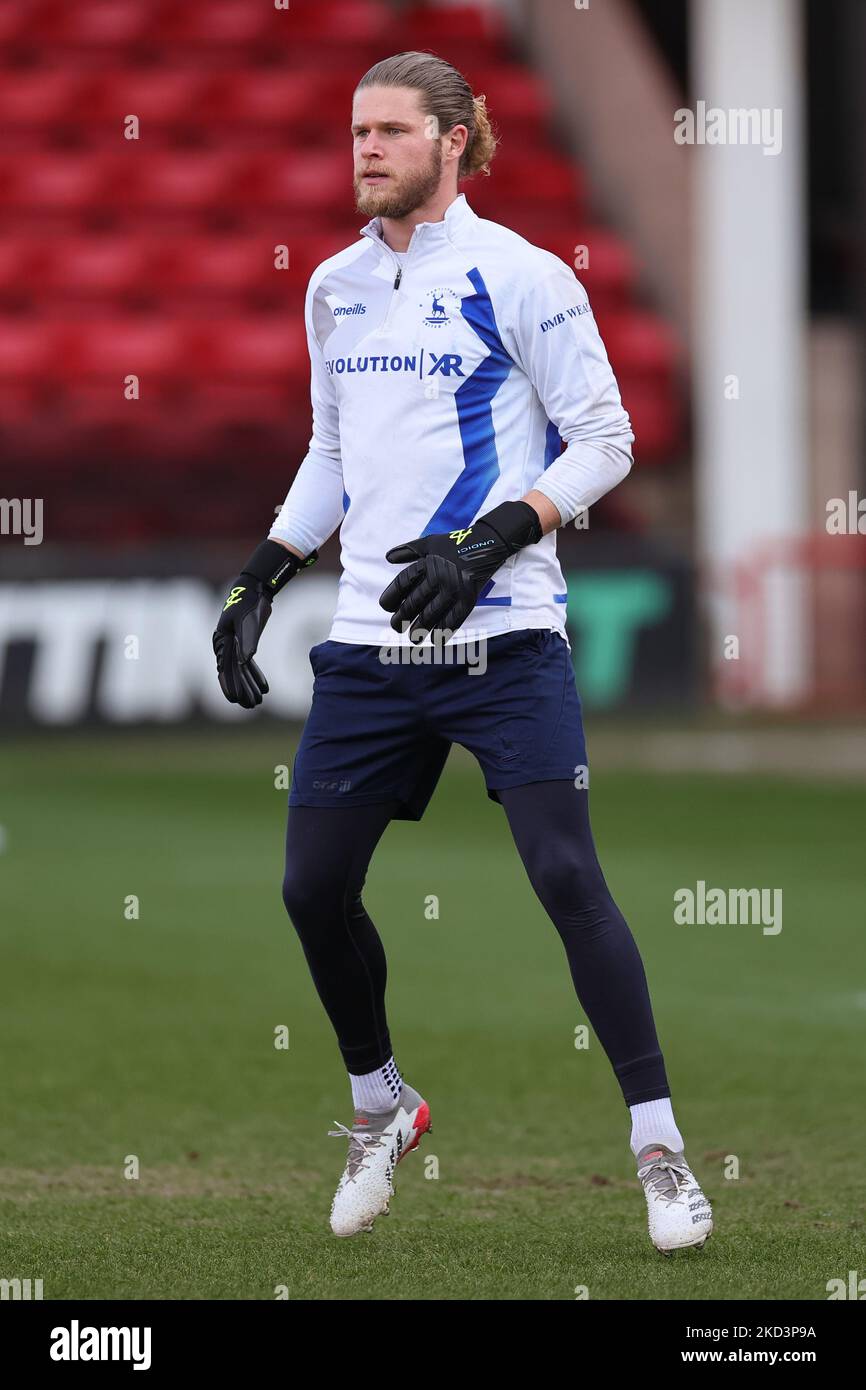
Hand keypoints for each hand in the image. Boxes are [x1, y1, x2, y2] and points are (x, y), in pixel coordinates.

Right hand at [212, 580, 271, 707]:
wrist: (255, 589)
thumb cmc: (250, 603)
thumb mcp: (248, 622)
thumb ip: (247, 641)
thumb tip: (244, 661)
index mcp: (221, 640)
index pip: (225, 667)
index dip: (230, 684)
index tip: (235, 699)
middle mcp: (224, 645)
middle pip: (233, 672)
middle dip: (242, 689)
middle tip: (251, 706)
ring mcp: (234, 645)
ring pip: (241, 670)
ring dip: (249, 685)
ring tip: (258, 701)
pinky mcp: (244, 643)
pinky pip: (248, 663)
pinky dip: (255, 675)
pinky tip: (264, 688)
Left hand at [379, 500, 541, 642]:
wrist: (487, 543)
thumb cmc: (454, 544)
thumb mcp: (429, 542)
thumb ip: (408, 550)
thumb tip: (388, 557)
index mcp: (426, 563)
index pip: (402, 584)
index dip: (391, 598)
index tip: (387, 608)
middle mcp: (438, 577)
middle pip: (413, 603)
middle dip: (401, 619)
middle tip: (396, 627)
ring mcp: (454, 589)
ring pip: (431, 616)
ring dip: (419, 630)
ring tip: (413, 638)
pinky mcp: (468, 599)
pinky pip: (453, 620)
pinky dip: (443, 632)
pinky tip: (435, 640)